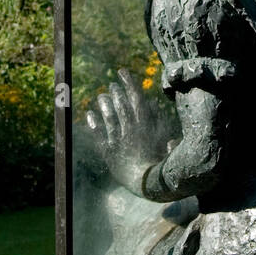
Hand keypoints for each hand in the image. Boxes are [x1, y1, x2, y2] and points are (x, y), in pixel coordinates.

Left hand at [86, 68, 170, 194]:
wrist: (148, 182)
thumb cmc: (162, 161)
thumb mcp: (166, 137)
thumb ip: (159, 119)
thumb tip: (152, 104)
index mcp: (145, 123)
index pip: (135, 96)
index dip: (128, 82)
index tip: (122, 72)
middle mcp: (129, 127)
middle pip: (120, 104)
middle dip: (115, 92)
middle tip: (112, 85)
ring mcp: (117, 139)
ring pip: (108, 116)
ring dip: (104, 104)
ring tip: (101, 96)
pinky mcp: (108, 151)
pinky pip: (98, 134)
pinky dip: (93, 122)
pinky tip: (90, 114)